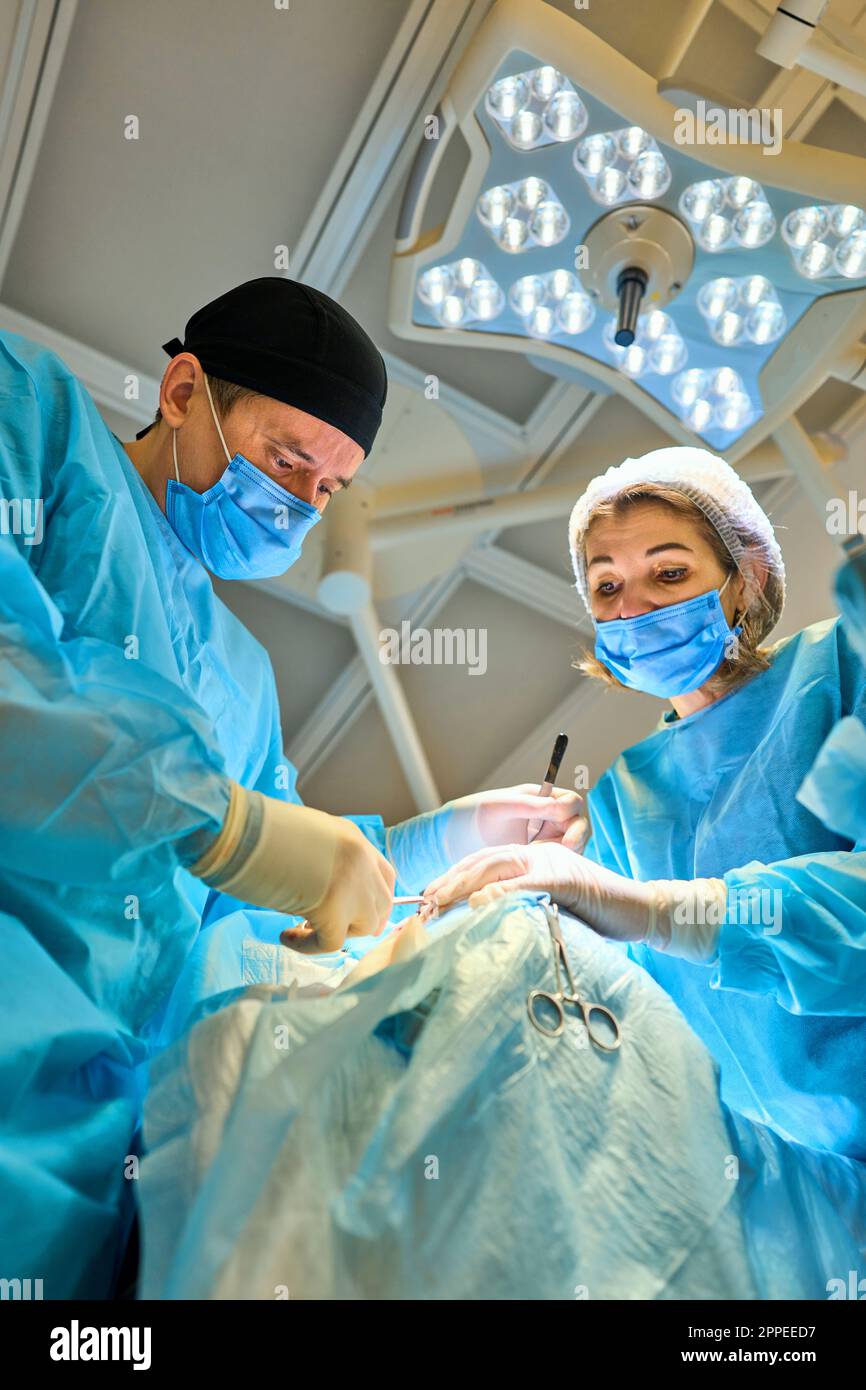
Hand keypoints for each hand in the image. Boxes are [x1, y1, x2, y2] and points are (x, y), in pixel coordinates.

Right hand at [191, 784, 395, 953]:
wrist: (239, 829)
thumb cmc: (258, 829)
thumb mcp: (305, 837)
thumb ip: (324, 859)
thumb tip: (322, 889)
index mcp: (353, 839)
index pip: (384, 877)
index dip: (370, 899)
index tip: (349, 911)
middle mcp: (361, 860)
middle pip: (381, 906)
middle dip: (358, 922)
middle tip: (326, 925)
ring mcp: (352, 884)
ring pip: (365, 927)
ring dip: (337, 933)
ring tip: (303, 927)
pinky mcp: (334, 909)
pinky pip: (331, 944)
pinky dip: (308, 946)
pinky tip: (286, 937)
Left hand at [423, 842, 725, 961]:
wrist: (642, 913)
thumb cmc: (599, 918)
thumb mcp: (551, 912)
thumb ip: (522, 909)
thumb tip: (487, 925)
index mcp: (532, 859)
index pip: (484, 862)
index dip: (453, 878)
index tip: (428, 899)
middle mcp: (538, 854)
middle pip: (483, 860)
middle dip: (450, 881)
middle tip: (424, 904)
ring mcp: (552, 862)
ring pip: (498, 865)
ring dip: (465, 885)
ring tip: (439, 903)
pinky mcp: (566, 877)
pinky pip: (527, 882)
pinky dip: (501, 891)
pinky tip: (479, 902)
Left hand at [441, 784, 588, 862]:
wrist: (450, 839)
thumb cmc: (472, 814)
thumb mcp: (501, 807)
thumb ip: (532, 806)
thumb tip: (562, 806)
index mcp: (538, 798)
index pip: (570, 801)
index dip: (570, 810)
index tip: (561, 820)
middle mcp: (544, 817)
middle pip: (577, 823)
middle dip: (577, 833)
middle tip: (568, 846)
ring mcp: (542, 838)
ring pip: (572, 843)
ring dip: (570, 849)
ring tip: (554, 856)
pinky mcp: (536, 858)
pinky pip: (557, 861)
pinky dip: (557, 863)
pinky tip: (542, 869)